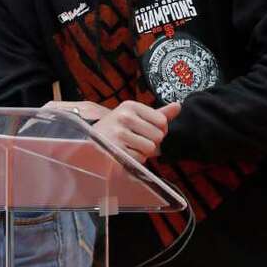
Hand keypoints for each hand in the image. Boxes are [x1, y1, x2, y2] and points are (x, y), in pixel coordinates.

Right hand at [48, 98, 181, 160]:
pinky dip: (135, 160)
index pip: (162, 122)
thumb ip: (158, 114)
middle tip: (137, 141)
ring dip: (144, 152)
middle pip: (158, 136)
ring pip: (150, 148)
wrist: (88, 144)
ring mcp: (118, 134)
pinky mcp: (116, 150)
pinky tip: (125, 155)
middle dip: (152, 143)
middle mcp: (124, 117)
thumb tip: (178, 106)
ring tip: (131, 148)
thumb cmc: (116, 131)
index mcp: (130, 106)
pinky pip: (140, 159)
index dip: (160, 131)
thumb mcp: (134, 117)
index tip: (147, 132)